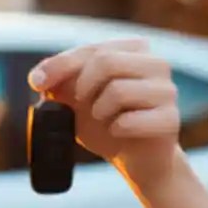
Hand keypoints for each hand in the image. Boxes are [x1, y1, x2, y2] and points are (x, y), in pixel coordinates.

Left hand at [28, 38, 181, 185]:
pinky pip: (131, 120)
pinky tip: (119, 131)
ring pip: (118, 90)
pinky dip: (116, 129)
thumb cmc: (105, 121)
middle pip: (106, 61)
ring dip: (99, 110)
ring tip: (104, 119)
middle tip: (81, 105)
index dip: (60, 65)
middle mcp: (155, 63)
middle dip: (83, 87)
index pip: (91, 49)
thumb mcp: (74, 100)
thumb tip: (39, 78)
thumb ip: (57, 83)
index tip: (37, 83)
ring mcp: (167, 91)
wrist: (135, 158)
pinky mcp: (171, 118)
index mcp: (133, 50)